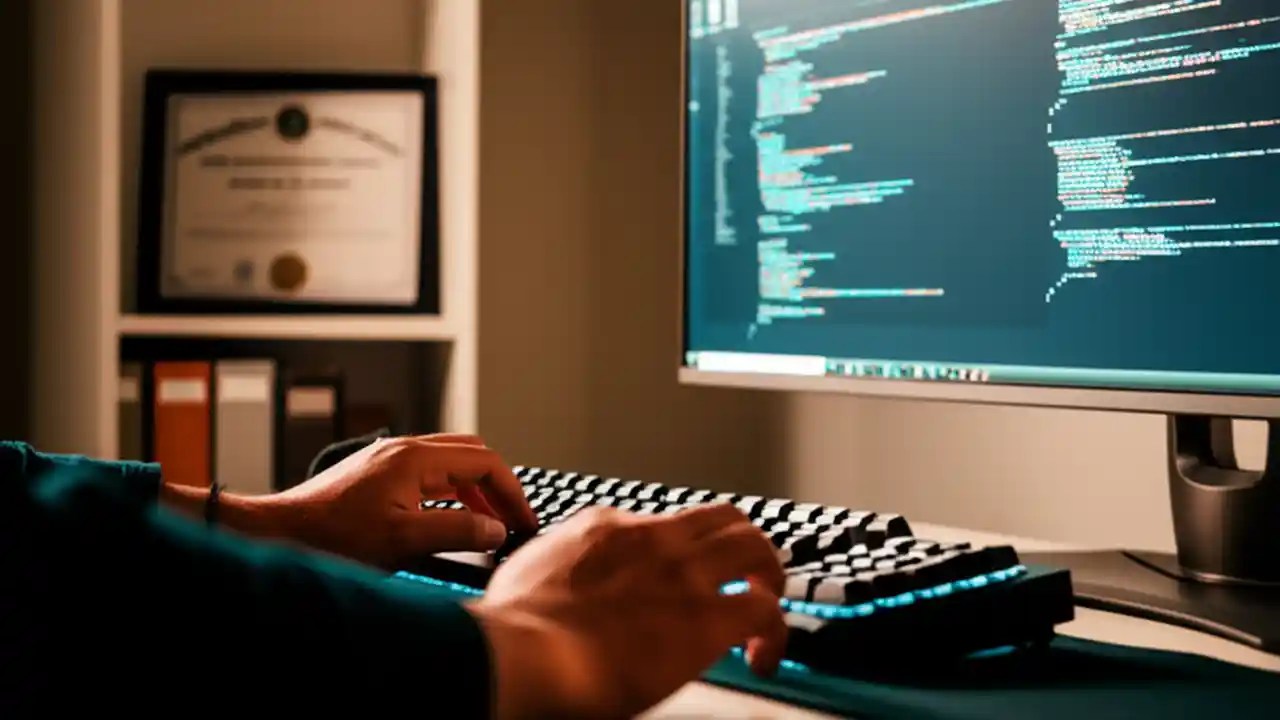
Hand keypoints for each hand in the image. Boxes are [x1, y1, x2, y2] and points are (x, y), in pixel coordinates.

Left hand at [269, 434, 538, 568]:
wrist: (279, 533)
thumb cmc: (332, 537)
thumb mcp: (403, 541)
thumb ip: (456, 531)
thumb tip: (495, 529)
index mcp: (415, 458)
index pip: (485, 462)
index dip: (512, 493)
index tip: (525, 522)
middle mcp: (404, 450)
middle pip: (472, 454)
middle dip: (498, 486)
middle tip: (513, 520)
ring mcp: (388, 459)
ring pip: (450, 462)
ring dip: (475, 490)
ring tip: (488, 523)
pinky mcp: (377, 474)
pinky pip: (429, 473)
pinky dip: (451, 492)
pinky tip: (450, 518)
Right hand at [468, 504, 786, 718]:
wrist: (523, 653)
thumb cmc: (511, 629)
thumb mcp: (525, 575)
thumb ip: (555, 568)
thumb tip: (551, 583)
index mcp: (604, 528)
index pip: (660, 524)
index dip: (677, 553)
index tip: (678, 578)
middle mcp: (652, 539)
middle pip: (721, 516)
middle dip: (740, 544)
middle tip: (745, 575)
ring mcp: (683, 573)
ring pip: (754, 545)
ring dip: (767, 575)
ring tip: (765, 607)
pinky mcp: (707, 617)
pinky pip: (765, 611)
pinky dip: (774, 634)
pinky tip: (762, 658)